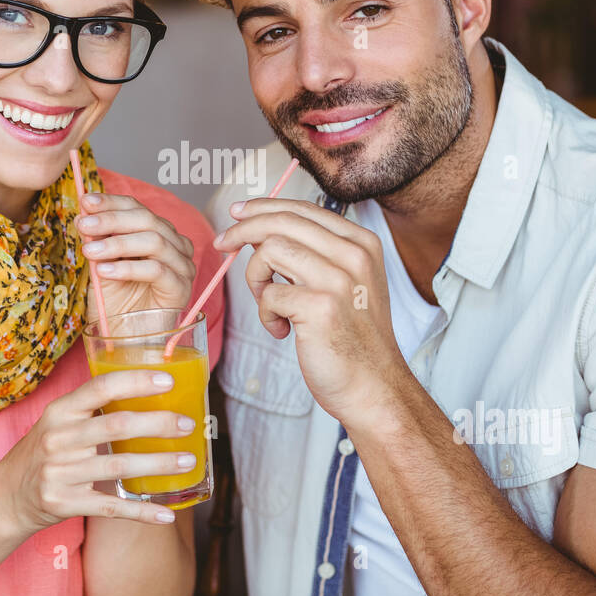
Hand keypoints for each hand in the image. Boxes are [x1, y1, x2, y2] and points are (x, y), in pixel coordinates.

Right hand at [0, 369, 198, 533]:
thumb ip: (93, 409)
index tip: (168, 381)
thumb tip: (150, 395)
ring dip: (159, 464)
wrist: (5, 496)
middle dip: (158, 424)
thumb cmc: (44, 452)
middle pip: (117, 426)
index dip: (136, 382)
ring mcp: (60, 472)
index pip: (101, 388)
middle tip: (187, 425)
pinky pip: (111, 507)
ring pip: (119, 467)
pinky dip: (142, 512)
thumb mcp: (59, 422)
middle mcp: (58, 438)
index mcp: (60, 411)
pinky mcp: (64, 503)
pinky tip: (166, 513)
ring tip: (187, 461)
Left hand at [76, 193, 196, 319]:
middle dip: (112, 219)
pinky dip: (128, 268)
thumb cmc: (117, 304)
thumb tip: (85, 213)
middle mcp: (175, 246)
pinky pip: (157, 270)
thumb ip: (98, 240)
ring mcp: (181, 267)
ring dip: (117, 244)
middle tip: (84, 224)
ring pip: (154, 241)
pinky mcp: (180, 289)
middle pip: (147, 220)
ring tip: (90, 250)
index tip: (86, 201)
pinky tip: (105, 271)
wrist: (126, 341)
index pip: (137, 209)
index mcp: (158, 234)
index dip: (112, 202)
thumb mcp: (101, 265)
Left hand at [211, 197, 408, 420]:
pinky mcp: (321, 307)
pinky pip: (269, 294)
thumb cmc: (352, 339)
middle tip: (222, 244)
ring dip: (256, 278)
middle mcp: (354, 255)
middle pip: (282, 222)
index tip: (237, 215)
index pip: (303, 209)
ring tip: (268, 305)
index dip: (263, 208)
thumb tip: (262, 231)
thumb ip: (315, 254)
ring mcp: (340, 279)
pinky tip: (282, 331)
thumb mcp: (346, 283)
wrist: (373, 387)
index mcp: (361, 243)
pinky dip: (265, 314)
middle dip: (242, 230)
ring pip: (270, 250)